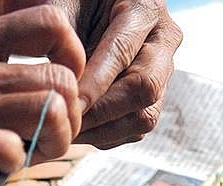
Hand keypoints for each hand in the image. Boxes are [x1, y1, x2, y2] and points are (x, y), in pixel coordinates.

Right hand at [0, 6, 84, 185]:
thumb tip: (54, 99)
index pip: (52, 23)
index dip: (72, 60)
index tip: (59, 92)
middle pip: (63, 78)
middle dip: (69, 117)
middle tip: (46, 140)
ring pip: (50, 109)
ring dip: (52, 141)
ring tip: (25, 155)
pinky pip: (12, 148)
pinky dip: (13, 165)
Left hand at [4, 0, 181, 148]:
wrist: (88, 8)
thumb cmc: (72, 1)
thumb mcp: (64, 3)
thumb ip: (61, 35)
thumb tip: (60, 83)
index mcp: (144, 7)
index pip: (124, 52)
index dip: (95, 83)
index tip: (69, 103)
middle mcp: (162, 41)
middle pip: (145, 88)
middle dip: (102, 111)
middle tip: (65, 121)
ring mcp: (160, 72)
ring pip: (144, 116)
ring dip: (103, 129)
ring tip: (67, 129)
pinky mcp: (150, 97)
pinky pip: (134, 128)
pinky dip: (105, 135)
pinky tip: (77, 128)